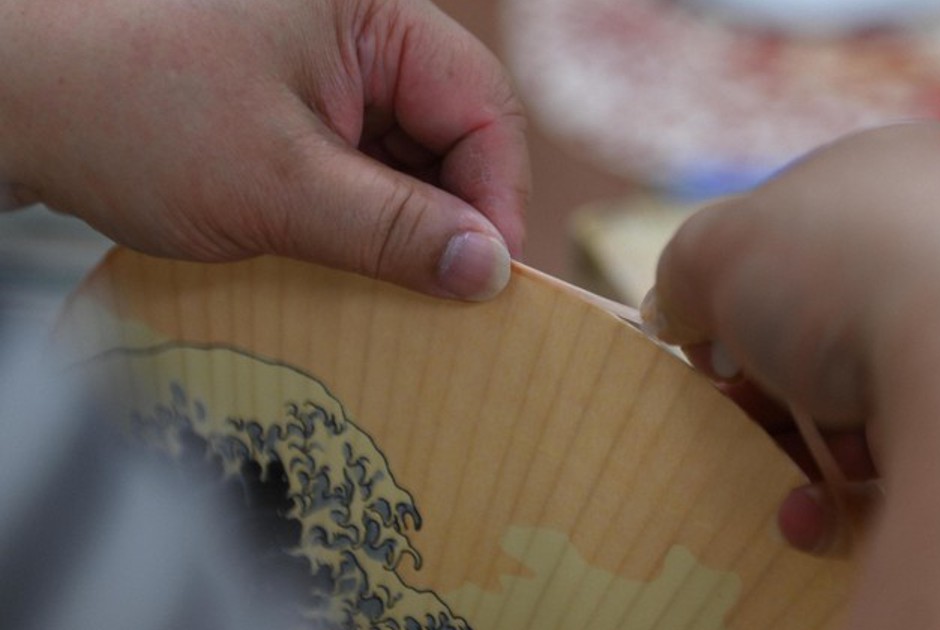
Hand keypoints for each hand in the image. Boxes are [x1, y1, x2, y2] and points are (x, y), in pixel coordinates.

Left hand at [0, 0, 528, 299]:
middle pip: (448, 129)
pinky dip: (360, 216)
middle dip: (450, 214)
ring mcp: (319, 66)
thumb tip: (489, 270)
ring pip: (405, 154)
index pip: (480, 103)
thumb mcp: (278, 184)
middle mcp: (356, 31)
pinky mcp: (287, 102)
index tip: (489, 279)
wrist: (7, 98)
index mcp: (372, 13)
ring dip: (404, 223)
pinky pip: (357, 163)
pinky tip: (349, 262)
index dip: (496, 196)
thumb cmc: (130, 112)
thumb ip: (395, 229)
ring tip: (393, 288)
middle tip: (445, 296)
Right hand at [647, 123, 939, 629]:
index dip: (738, 298)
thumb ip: (683, 273)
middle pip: (833, 322)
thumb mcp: (715, 250)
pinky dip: (865, 487)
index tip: (713, 355)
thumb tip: (677, 313)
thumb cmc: (839, 275)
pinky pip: (930, 445)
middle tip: (746, 422)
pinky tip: (827, 515)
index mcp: (895, 168)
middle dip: (774, 388)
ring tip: (791, 485)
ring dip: (811, 448)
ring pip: (878, 396)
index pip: (795, 235)